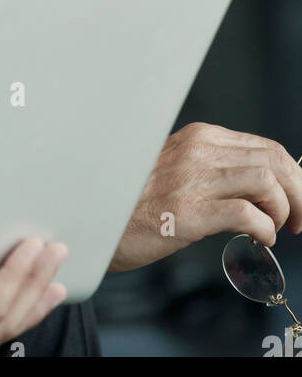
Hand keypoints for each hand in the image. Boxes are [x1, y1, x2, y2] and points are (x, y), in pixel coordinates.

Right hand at [110, 122, 301, 272]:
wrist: (94, 218)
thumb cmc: (134, 201)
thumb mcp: (176, 169)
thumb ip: (213, 168)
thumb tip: (260, 187)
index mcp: (198, 137)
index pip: (266, 146)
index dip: (293, 176)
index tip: (297, 200)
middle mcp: (198, 150)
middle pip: (274, 160)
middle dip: (299, 193)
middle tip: (299, 219)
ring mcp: (193, 179)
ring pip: (267, 183)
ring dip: (284, 210)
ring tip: (278, 229)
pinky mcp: (189, 211)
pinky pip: (247, 215)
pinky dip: (264, 229)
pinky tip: (259, 239)